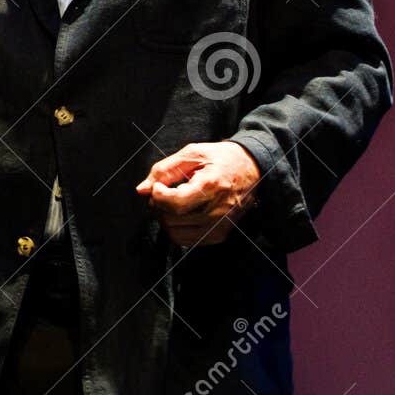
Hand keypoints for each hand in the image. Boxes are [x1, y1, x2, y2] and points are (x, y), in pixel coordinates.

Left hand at [135, 141, 260, 247]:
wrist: (253, 169)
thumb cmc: (220, 158)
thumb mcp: (192, 153)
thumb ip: (164, 170)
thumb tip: (141, 190)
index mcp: (210, 187)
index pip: (174, 204)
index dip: (157, 195)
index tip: (159, 186)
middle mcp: (217, 212)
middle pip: (171, 219)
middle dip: (158, 206)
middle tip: (164, 191)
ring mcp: (219, 227)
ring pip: (175, 234)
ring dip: (166, 218)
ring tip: (173, 201)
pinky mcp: (219, 236)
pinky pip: (186, 240)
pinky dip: (177, 228)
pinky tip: (183, 212)